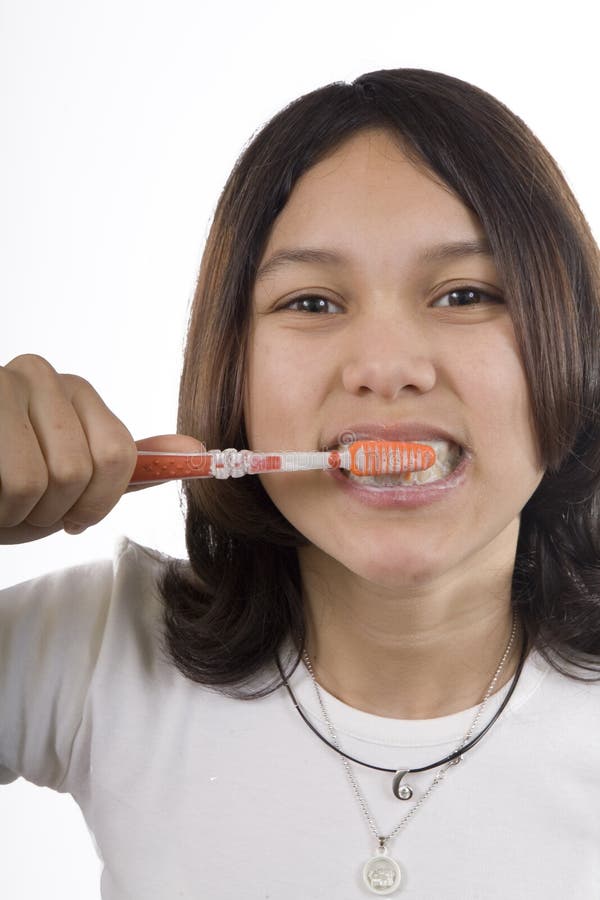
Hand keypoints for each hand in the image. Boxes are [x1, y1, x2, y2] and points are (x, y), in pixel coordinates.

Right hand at [0, 354, 204, 543]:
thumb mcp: (73, 480)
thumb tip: (197, 450)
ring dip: (18, 516)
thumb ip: (129, 468)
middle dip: (51, 514)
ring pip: (39, 480)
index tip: (72, 517)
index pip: (119, 456)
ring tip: (0, 502)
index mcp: (75, 391)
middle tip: (23, 509)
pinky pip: (8, 484)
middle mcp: (38, 374)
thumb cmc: (8, 486)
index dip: (98, 503)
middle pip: (79, 471)